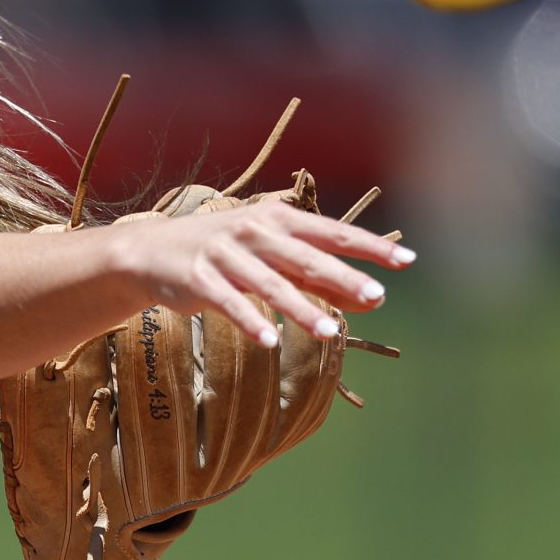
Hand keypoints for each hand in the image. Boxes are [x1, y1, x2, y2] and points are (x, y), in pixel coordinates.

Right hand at [108, 199, 414, 344]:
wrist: (152, 252)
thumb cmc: (224, 253)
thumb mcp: (272, 255)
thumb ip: (317, 274)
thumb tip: (369, 297)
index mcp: (278, 220)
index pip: (333, 233)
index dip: (370, 247)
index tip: (406, 262)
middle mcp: (255, 231)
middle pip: (308, 257)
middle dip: (344, 278)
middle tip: (377, 296)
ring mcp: (226, 253)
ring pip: (270, 283)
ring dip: (302, 308)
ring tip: (330, 333)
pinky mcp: (200, 277)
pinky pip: (229, 302)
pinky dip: (250, 320)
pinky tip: (271, 340)